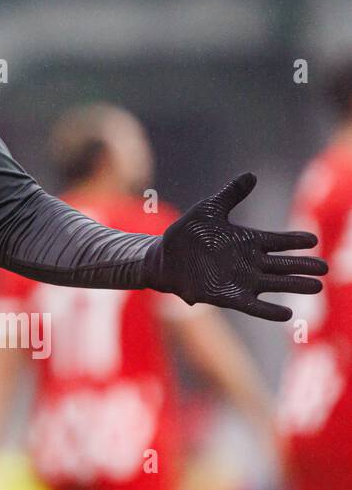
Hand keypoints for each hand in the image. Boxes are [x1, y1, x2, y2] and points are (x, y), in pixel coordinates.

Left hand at [144, 173, 325, 320]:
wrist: (164, 257)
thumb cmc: (189, 233)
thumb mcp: (209, 209)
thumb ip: (231, 194)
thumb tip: (251, 175)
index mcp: (248, 241)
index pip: (279, 241)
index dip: (295, 241)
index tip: (312, 240)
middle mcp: (250, 262)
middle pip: (284, 265)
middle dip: (304, 266)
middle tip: (324, 267)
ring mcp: (242, 280)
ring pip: (275, 284)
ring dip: (294, 285)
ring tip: (316, 286)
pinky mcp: (229, 296)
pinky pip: (253, 305)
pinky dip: (269, 310)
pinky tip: (286, 313)